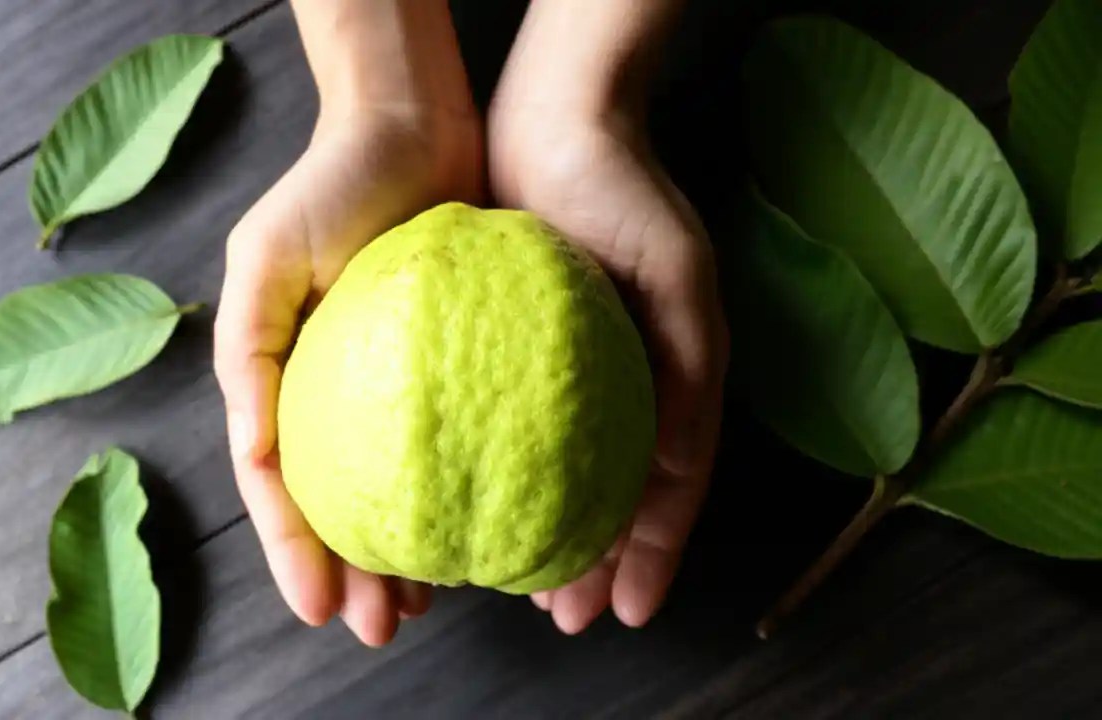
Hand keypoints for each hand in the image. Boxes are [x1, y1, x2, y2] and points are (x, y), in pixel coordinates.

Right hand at [214, 2, 482, 646]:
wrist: (412, 127)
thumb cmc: (330, 185)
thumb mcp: (265, 258)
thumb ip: (247, 350)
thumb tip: (253, 450)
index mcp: (285, 381)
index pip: (281, 486)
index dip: (296, 553)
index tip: (322, 610)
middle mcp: (338, 394)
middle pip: (343, 504)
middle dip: (357, 575)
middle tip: (387, 628)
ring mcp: (396, 386)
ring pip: (400, 489)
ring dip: (408, 552)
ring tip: (431, 604)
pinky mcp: (454, 367)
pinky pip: (457, 443)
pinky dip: (461, 491)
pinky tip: (479, 528)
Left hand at [489, 8, 728, 631]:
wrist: (552, 119)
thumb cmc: (624, 191)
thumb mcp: (680, 278)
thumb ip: (691, 372)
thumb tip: (678, 467)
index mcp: (665, 379)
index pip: (666, 486)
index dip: (650, 554)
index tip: (626, 611)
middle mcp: (614, 386)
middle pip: (604, 493)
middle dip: (587, 562)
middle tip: (561, 615)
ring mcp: (559, 372)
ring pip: (549, 472)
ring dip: (537, 531)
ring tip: (510, 585)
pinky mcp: (502, 352)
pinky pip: (497, 428)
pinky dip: (491, 473)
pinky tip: (464, 502)